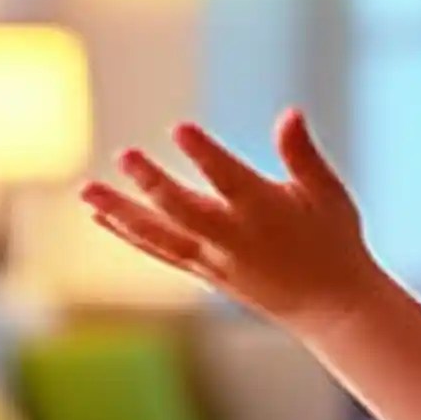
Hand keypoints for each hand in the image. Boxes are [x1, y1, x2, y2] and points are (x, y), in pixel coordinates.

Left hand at [79, 107, 385, 336]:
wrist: (331, 307)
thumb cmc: (334, 240)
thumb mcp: (327, 192)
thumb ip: (302, 153)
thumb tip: (290, 113)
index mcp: (264, 211)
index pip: (229, 179)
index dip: (205, 154)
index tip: (180, 129)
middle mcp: (233, 238)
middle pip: (184, 209)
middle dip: (152, 183)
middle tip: (124, 155)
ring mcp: (215, 259)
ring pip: (160, 235)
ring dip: (122, 213)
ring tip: (86, 191)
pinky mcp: (206, 273)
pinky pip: (160, 251)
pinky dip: (131, 234)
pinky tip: (104, 216)